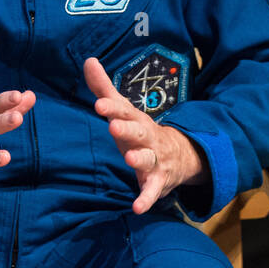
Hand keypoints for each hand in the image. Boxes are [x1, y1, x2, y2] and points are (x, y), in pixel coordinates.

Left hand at [86, 57, 204, 213]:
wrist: (179, 155)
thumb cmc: (141, 131)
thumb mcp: (124, 110)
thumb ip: (104, 88)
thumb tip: (88, 60)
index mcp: (136, 120)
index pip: (124, 111)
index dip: (112, 108)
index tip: (99, 104)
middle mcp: (147, 137)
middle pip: (138, 132)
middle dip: (127, 129)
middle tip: (112, 127)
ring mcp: (154, 159)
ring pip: (147, 158)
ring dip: (139, 158)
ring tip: (128, 158)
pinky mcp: (157, 181)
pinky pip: (152, 191)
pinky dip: (146, 198)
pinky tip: (137, 207)